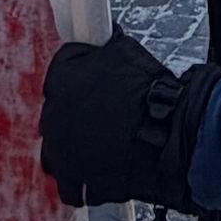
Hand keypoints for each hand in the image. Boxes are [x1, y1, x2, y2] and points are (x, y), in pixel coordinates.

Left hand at [38, 31, 215, 209]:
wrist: (169, 137)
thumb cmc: (150, 92)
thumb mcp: (125, 51)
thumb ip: (103, 47)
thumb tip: (103, 37)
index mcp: (60, 80)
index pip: (61, 70)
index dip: (81, 73)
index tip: (93, 79)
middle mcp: (51, 117)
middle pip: (56, 112)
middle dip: (75, 112)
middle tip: (102, 113)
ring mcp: (60, 153)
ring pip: (57, 149)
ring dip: (72, 145)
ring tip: (100, 144)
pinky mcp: (74, 183)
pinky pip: (70, 183)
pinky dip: (82, 179)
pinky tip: (101, 168)